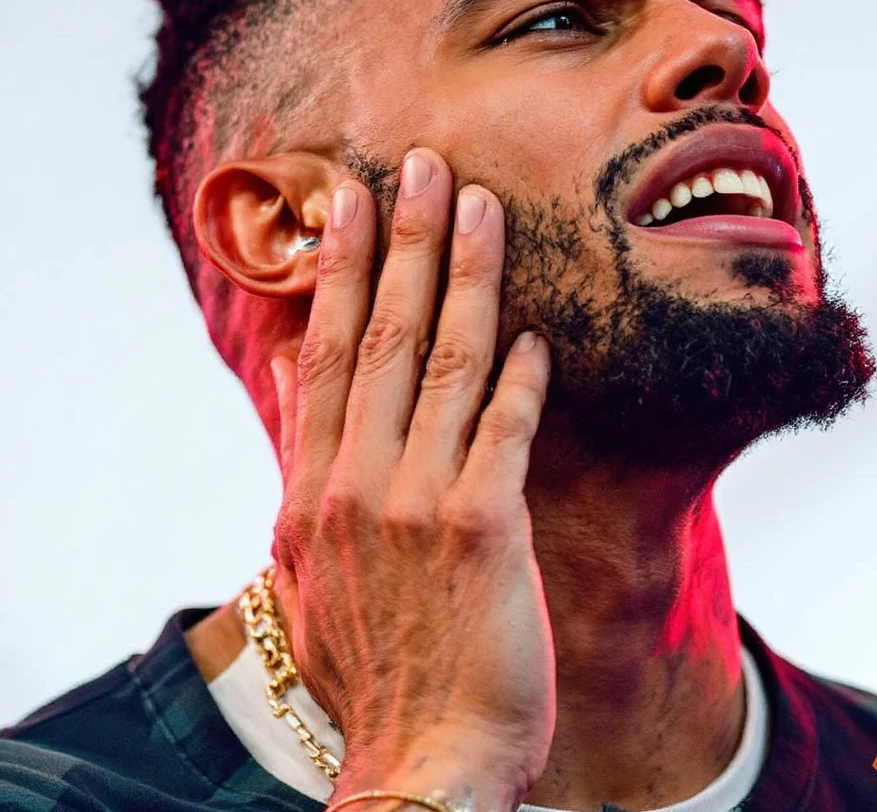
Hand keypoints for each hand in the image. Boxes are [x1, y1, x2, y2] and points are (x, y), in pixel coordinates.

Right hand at [271, 148, 554, 809]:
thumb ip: (305, 462)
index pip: (325, 351)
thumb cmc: (372, 659)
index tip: (350, 198)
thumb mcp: (304, 562)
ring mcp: (418, 501)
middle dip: (404, 241)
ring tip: (482, 207)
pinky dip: (519, 376)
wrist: (420, 755)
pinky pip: (503, 430)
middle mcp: (358, 481)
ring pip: (443, 362)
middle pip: (381, 334)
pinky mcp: (485, 529)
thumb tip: (299, 374)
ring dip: (466, 277)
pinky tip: (536, 331)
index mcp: (315, 486)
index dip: (338, 268)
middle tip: (424, 164)